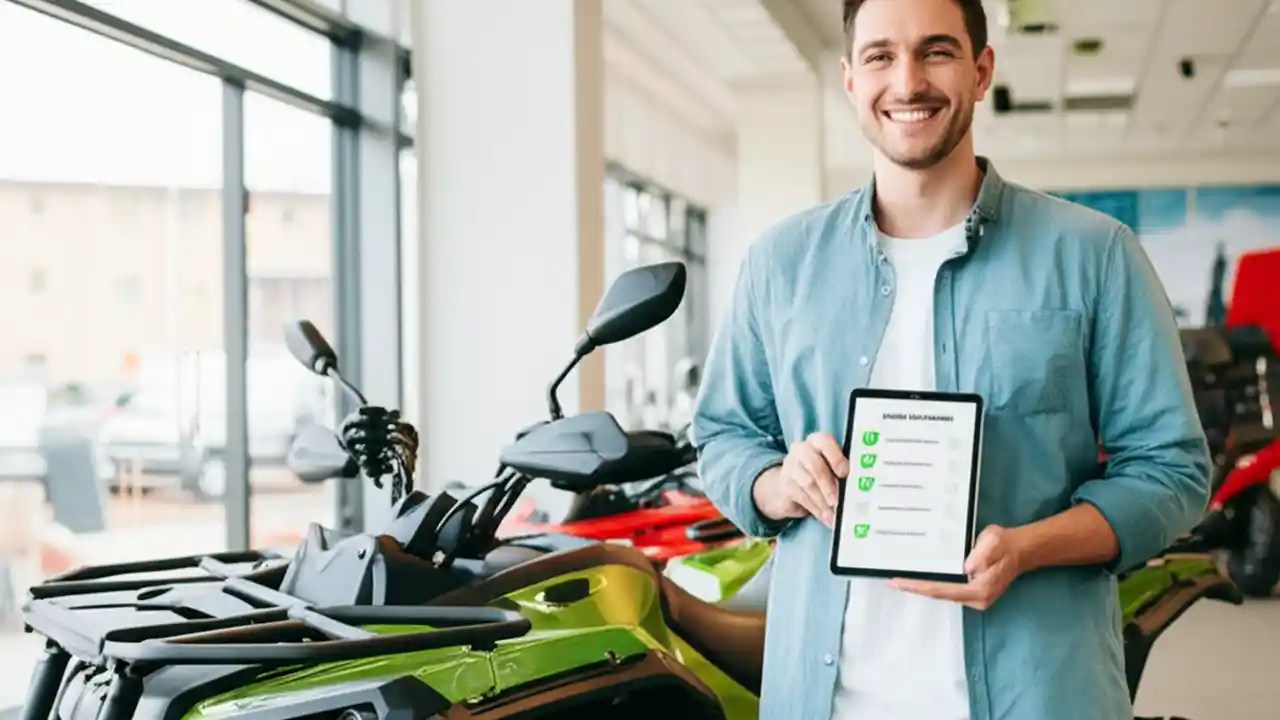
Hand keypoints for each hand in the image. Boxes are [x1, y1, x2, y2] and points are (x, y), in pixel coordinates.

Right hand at [753, 432, 848, 526]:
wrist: (789, 485)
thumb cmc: (818, 473)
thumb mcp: (830, 468)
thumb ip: (841, 473)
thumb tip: (857, 489)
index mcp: (817, 441)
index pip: (825, 442)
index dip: (836, 458)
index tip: (845, 474)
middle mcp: (801, 450)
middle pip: (815, 465)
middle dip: (828, 485)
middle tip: (838, 501)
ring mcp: (790, 466)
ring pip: (808, 483)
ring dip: (823, 501)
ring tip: (834, 514)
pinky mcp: (785, 484)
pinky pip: (802, 497)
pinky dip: (816, 509)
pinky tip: (825, 517)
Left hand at [890, 525, 1024, 609]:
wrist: (1020, 550)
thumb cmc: (1004, 544)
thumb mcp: (993, 541)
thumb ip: (981, 554)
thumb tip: (967, 567)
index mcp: (979, 589)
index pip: (942, 590)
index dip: (920, 587)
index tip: (900, 582)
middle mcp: (976, 599)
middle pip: (939, 595)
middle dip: (916, 589)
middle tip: (893, 582)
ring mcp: (974, 598)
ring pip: (942, 594)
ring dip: (922, 588)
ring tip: (900, 581)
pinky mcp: (972, 593)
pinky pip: (947, 590)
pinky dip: (931, 585)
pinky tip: (918, 579)